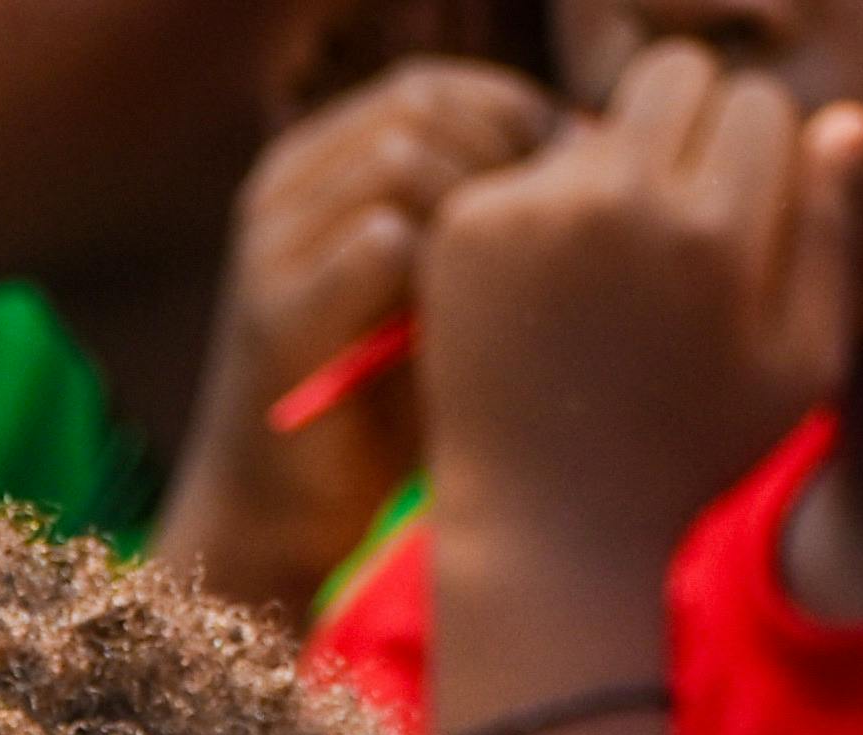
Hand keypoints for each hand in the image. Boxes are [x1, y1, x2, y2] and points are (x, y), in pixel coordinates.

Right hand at [156, 62, 554, 612]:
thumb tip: (594, 145)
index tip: (573, 191)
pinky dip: (441, 276)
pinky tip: (474, 331)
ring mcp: (268, 249)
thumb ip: (488, 213)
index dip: (512, 119)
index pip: (428, 87)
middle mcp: (281, 190)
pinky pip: (378, 243)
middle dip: (501, 164)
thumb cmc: (389, 404)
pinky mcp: (273, 317)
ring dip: (472, 219)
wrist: (290, 519)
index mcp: (316, 165)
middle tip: (552, 244)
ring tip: (511, 290)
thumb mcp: (445, 285)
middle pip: (416, 111)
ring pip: (397, 164)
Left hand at [411, 48, 862, 632]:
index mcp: (716, 231)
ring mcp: (531, 209)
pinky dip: (540, 218)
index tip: (739, 224)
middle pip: (673, 73)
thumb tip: (846, 119)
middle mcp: (621, 201)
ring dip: (613, 173)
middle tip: (678, 218)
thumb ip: (829, 235)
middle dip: (688, 125)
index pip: (758, 101)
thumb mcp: (798, 367)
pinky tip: (549, 302)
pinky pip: (525, 172)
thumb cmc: (690, 454)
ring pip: (595, 123)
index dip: (758, 157)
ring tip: (610, 283)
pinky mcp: (464, 225)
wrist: (546, 528)